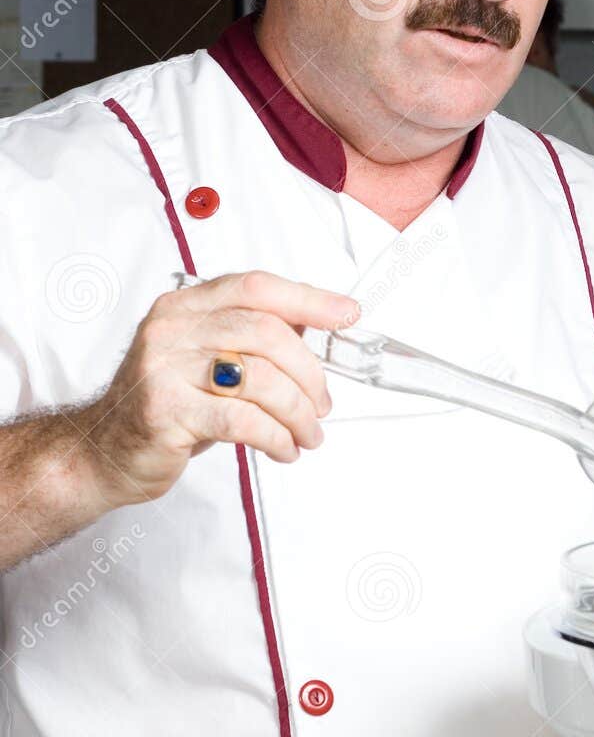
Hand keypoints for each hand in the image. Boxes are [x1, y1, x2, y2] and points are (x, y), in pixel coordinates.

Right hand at [82, 270, 358, 506]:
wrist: (104, 450)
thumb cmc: (167, 405)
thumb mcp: (207, 361)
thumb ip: (251, 341)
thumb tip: (314, 330)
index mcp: (185, 307)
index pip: (255, 287)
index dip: (307, 299)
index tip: (346, 313)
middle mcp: (172, 328)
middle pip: (265, 333)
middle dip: (309, 373)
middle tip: (322, 405)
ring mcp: (164, 368)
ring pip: (260, 379)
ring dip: (299, 413)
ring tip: (308, 435)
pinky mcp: (166, 411)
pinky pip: (243, 420)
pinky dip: (276, 438)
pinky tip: (284, 450)